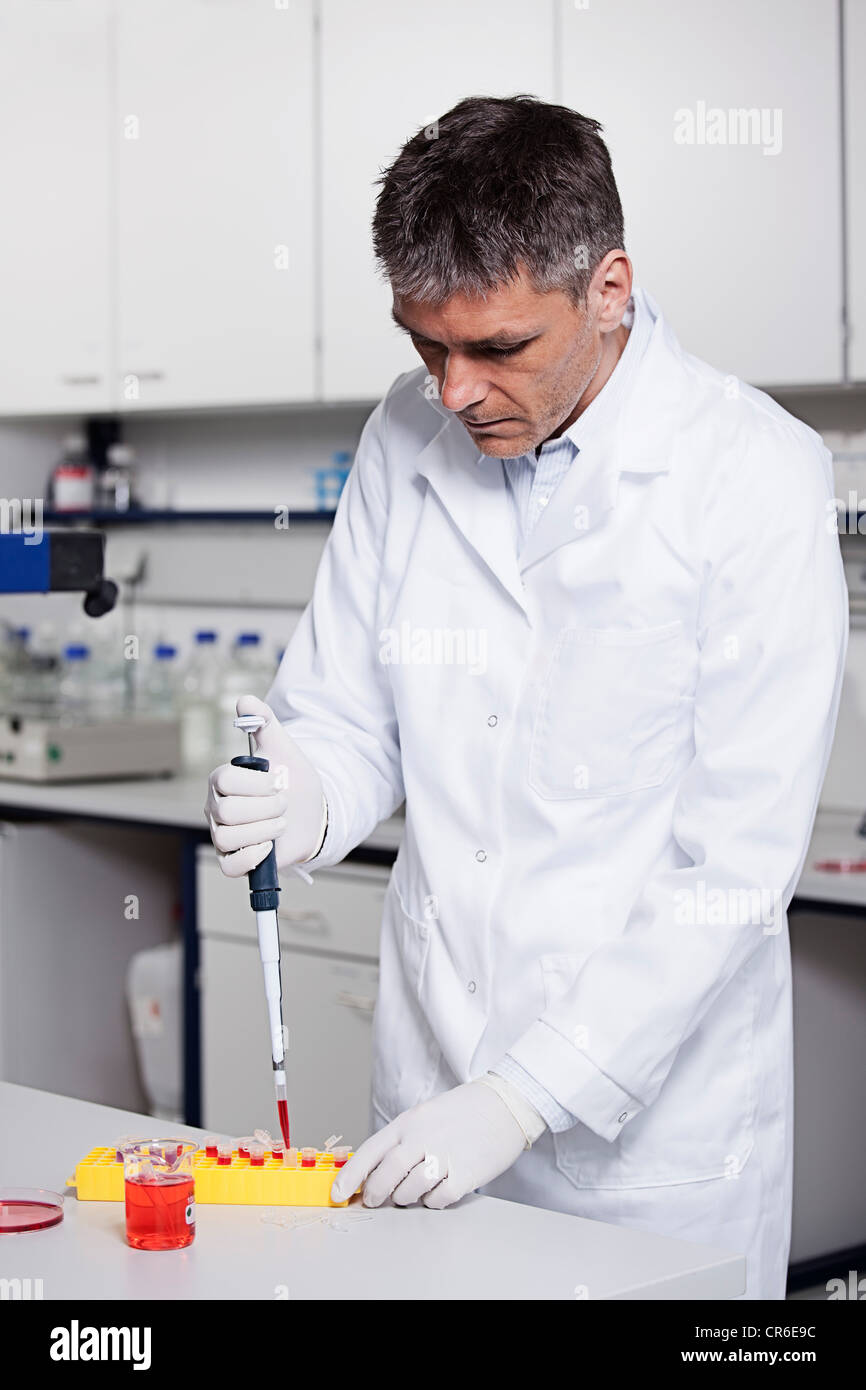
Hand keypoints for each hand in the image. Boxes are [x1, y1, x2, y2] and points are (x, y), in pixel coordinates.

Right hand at [204, 694, 324, 876]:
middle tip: (283, 804)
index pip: (225, 780)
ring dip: (266, 830)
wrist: (310, 812)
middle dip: (267, 807)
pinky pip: (229, 866)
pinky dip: (253, 856)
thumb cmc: (291, 779)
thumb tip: (245, 700)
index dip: (257, 783)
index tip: (277, 782)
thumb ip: (264, 721)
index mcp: (221, 780)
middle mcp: (215, 808)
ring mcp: (221, 835)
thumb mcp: (283, 747)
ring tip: (280, 823)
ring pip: (229, 837)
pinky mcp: (233, 860)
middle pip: (228, 811)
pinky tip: (270, 846)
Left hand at [330, 1080, 529, 1208]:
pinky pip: (437, 1200)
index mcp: (409, 1122)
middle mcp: (423, 1138)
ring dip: (406, 1197)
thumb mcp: (425, 1116)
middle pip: (386, 1176)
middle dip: (375, 1194)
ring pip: (409, 1192)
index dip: (349, 1176)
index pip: (370, 1152)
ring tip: (415, 1188)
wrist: (505, 1104)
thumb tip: (374, 1171)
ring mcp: (444, 1156)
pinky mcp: (465, 1174)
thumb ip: (401, 1141)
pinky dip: (433, 1200)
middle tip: (375, 1200)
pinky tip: (439, 1189)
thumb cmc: (463, 1111)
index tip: (337, 1195)